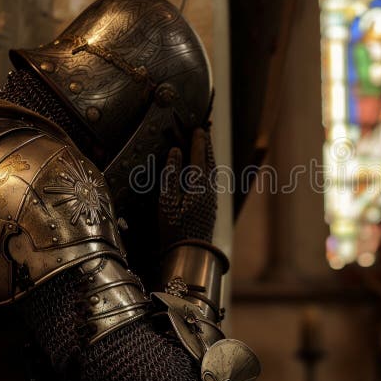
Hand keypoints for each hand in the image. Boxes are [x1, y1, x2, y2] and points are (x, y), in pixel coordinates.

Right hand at [158, 128, 216, 247]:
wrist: (191, 251)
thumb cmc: (175, 228)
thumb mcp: (167, 200)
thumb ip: (171, 173)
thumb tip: (175, 151)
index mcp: (198, 184)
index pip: (199, 156)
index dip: (198, 141)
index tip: (197, 128)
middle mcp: (209, 188)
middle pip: (210, 161)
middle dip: (207, 145)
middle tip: (205, 131)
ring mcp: (212, 196)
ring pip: (213, 170)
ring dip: (209, 155)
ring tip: (206, 144)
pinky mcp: (211, 204)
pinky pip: (211, 178)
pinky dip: (209, 167)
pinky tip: (205, 169)